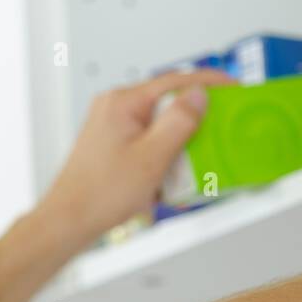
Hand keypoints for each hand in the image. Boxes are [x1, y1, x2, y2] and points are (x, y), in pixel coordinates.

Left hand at [35, 69, 231, 250]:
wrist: (69, 220)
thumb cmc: (100, 194)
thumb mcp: (152, 157)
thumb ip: (179, 121)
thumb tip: (199, 94)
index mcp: (122, 102)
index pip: (173, 80)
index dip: (208, 82)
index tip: (233, 86)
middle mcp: (114, 108)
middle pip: (167, 102)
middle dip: (194, 119)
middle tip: (219, 130)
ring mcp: (112, 126)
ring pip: (159, 124)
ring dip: (179, 141)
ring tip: (192, 163)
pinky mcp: (112, 144)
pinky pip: (147, 139)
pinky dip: (163, 153)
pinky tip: (169, 177)